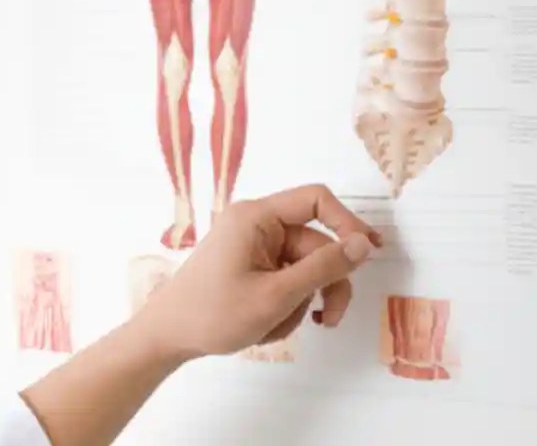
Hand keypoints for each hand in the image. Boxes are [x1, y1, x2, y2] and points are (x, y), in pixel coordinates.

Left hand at [133, 184, 381, 359]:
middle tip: (328, 319)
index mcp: (256, 216)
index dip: (347, 223)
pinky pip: (286, 281)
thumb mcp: (277, 295)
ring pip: (304, 268)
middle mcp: (256, 224)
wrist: (168, 336)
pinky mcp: (251, 267)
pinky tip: (268, 325)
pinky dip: (286, 305)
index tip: (368, 253)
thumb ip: (324, 267)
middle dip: (324, 284)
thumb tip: (363, 244)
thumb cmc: (213, 313)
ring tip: (278, 324)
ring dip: (301, 301)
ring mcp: (253, 247)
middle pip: (316, 244)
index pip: (316, 200)